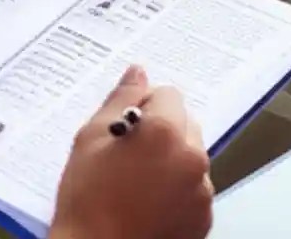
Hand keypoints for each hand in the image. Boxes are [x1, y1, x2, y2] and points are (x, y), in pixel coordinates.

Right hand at [50, 66, 213, 238]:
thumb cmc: (87, 202)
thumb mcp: (91, 139)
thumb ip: (120, 99)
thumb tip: (137, 72)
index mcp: (165, 132)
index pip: (167, 94)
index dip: (142, 106)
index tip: (124, 127)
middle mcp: (191, 158)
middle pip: (185, 122)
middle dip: (161, 130)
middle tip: (127, 154)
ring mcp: (201, 191)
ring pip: (190, 156)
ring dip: (170, 159)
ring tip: (135, 183)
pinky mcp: (203, 217)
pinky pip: (194, 188)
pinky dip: (176, 189)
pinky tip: (146, 202)